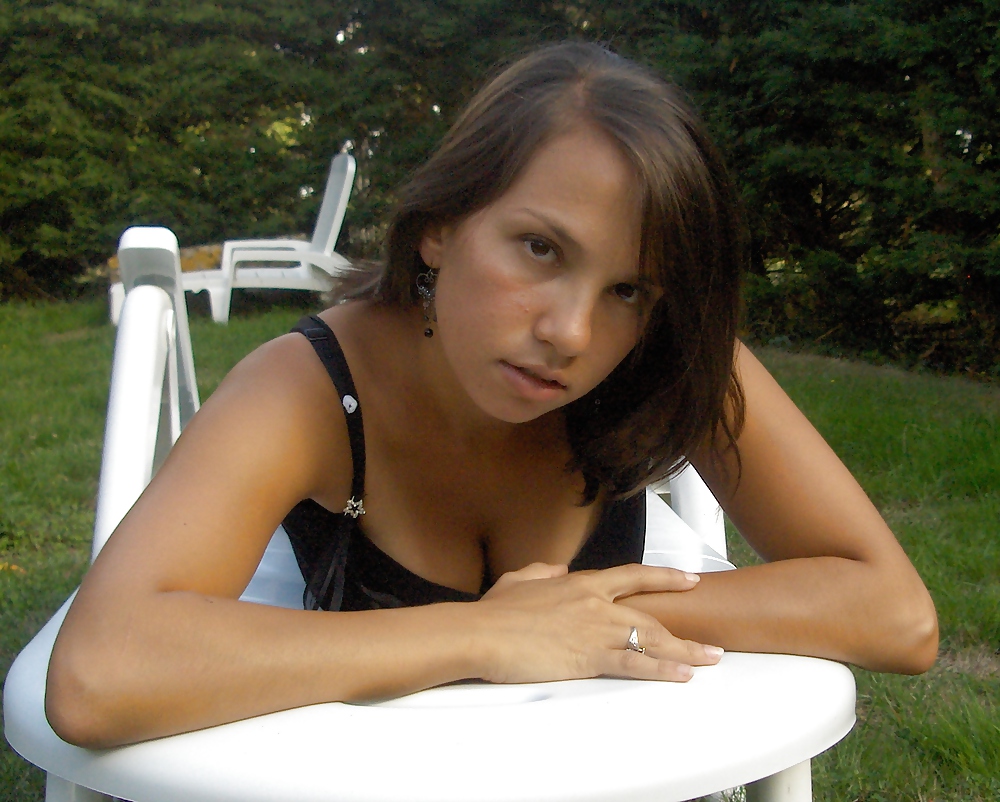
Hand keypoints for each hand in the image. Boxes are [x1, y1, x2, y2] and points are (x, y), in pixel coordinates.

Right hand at [475, 562, 722, 683]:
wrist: (482, 633)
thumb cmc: (495, 612)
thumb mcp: (519, 580)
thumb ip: (543, 572)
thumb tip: (557, 569)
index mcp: (581, 583)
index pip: (633, 576)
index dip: (665, 578)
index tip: (688, 580)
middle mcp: (596, 603)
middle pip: (652, 614)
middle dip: (686, 628)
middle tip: (711, 639)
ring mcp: (596, 630)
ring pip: (651, 640)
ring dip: (685, 652)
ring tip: (709, 659)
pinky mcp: (590, 658)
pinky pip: (636, 664)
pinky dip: (662, 670)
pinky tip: (682, 675)